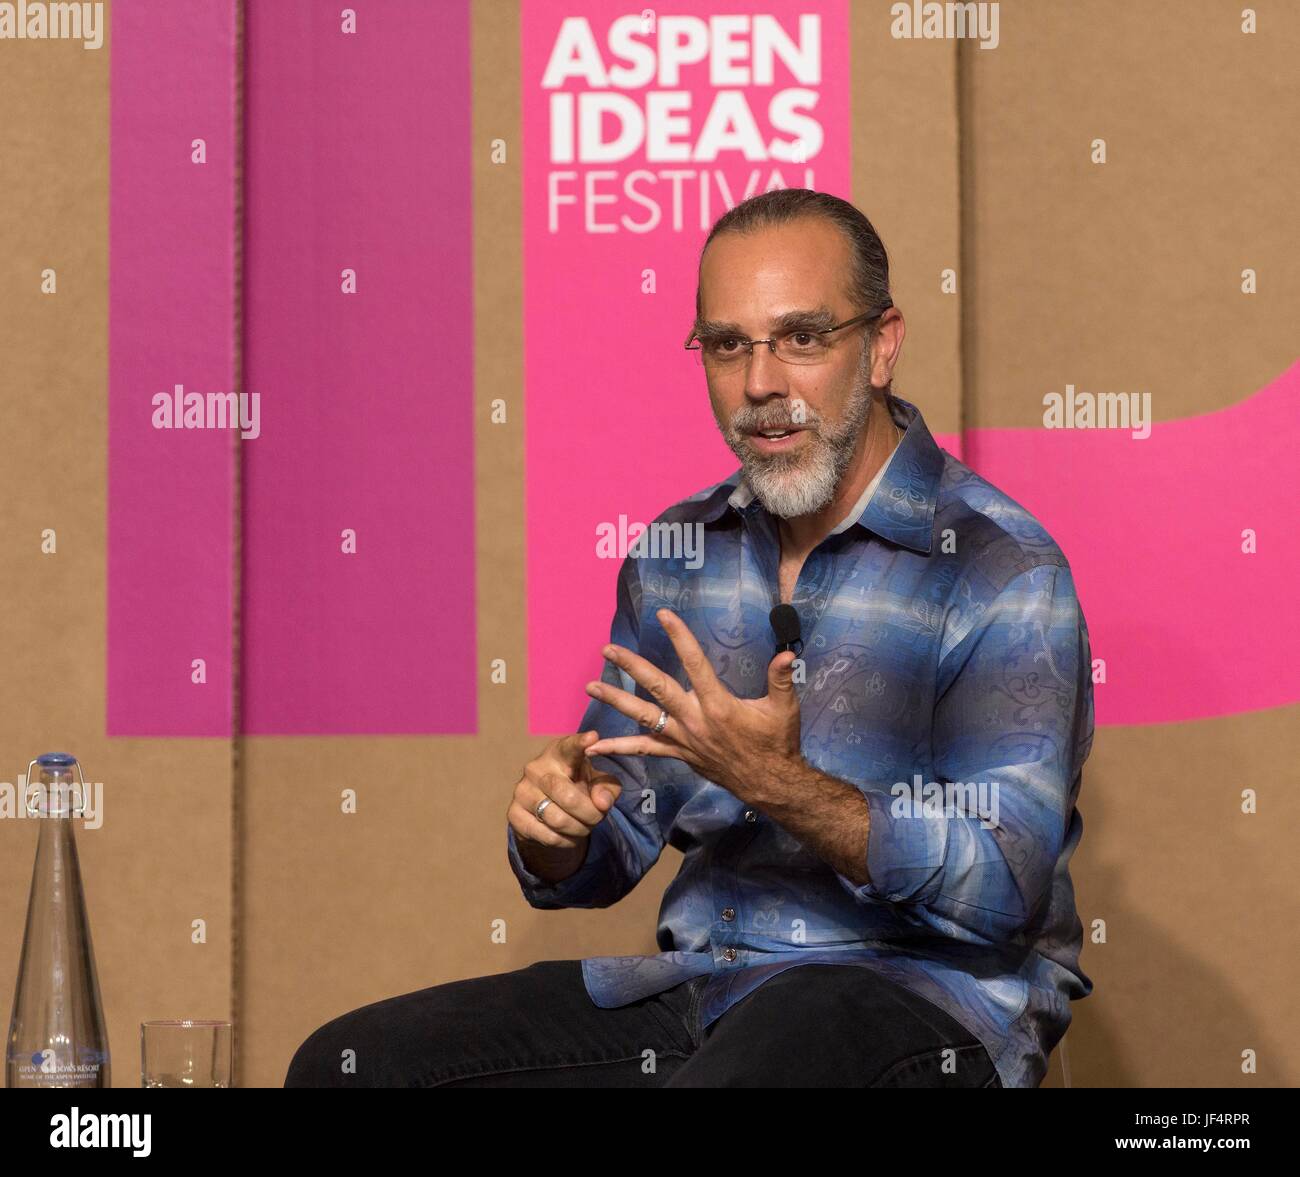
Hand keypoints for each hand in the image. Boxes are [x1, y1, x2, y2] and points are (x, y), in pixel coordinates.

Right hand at [508, 731, 622, 867]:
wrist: (547, 811)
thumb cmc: (578, 787)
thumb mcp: (598, 784)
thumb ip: (608, 789)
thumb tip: (602, 802)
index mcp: (559, 753)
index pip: (569, 747)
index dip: (580, 743)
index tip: (593, 738)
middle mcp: (536, 768)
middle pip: (568, 797)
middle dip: (590, 814)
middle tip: (598, 818)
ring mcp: (522, 791)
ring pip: (557, 819)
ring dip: (579, 829)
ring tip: (584, 826)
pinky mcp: (514, 814)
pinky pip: (546, 835)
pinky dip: (564, 841)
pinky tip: (568, 834)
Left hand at [583, 607, 802, 803]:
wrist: (770, 783)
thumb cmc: (777, 742)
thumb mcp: (784, 708)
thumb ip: (782, 679)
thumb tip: (787, 654)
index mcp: (718, 704)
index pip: (695, 663)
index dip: (679, 637)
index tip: (664, 615)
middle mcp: (694, 720)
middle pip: (657, 688)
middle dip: (632, 667)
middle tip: (608, 649)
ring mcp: (683, 739)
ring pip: (643, 717)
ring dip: (616, 701)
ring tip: (590, 687)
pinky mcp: (678, 753)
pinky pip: (645, 749)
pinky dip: (619, 747)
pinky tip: (594, 747)